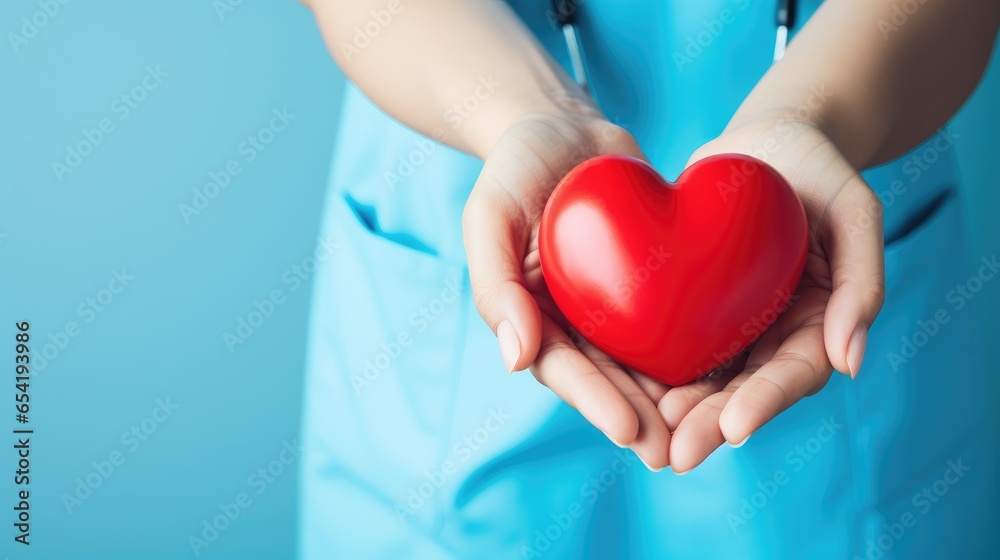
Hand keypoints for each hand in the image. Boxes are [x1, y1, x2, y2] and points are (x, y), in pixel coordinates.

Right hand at [463, 108, 675, 469]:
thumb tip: (516, 360)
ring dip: (671, 399)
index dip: (595, 401)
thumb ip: (495, 285)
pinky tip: (730, 371)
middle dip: (640, 418)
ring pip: (643, 360)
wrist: (562, 126)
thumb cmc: (515, 168)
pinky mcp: (648, 282)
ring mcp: (609, 304)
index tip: (631, 431)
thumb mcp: (489, 216)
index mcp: (530, 316)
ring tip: (707, 431)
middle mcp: (571, 320)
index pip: (563, 368)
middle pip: (608, 378)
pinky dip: (695, 347)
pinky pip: (671, 319)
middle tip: (676, 453)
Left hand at [661, 116, 884, 472]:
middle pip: (744, 390)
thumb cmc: (819, 167)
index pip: (794, 374)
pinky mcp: (692, 306)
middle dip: (712, 425)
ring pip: (704, 378)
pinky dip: (650, 369)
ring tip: (646, 435)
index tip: (735, 427)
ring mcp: (732, 323)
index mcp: (818, 321)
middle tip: (678, 456)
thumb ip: (861, 281)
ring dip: (678, 411)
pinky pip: (671, 342)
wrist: (766, 141)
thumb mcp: (855, 208)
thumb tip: (850, 363)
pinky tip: (622, 388)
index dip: (766, 402)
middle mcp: (773, 333)